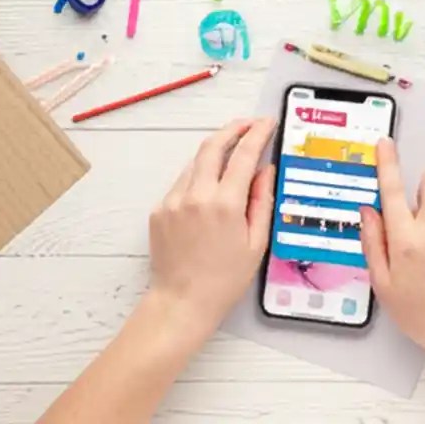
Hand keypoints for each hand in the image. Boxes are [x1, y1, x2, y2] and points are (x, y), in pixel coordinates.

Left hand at [146, 118, 277, 336]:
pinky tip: (209, 192)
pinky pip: (181, 184)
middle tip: (247, 125)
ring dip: (213, 154)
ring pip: (195, 163)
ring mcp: (173, 201)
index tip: (266, 123)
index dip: (257, 133)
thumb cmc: (224, 279)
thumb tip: (265, 170)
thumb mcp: (256, 243)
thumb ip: (262, 202)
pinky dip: (197, 179)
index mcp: (225, 204)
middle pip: (212, 146)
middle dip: (232, 129)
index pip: (244, 155)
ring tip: (231, 157)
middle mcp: (196, 196)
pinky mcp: (159, 209)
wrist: (182, 301)